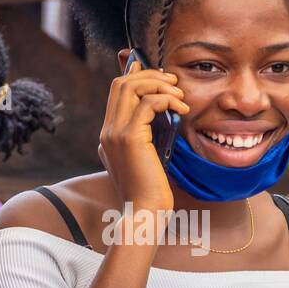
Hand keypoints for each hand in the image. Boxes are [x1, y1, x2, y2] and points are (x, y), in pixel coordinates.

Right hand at [98, 67, 188, 214]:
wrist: (145, 211)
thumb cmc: (151, 189)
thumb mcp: (147, 156)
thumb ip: (147, 136)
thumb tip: (161, 112)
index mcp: (108, 135)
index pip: (117, 92)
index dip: (137, 76)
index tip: (161, 76)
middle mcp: (107, 131)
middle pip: (121, 83)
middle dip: (150, 75)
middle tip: (174, 83)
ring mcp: (114, 133)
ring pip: (130, 87)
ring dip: (159, 85)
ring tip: (180, 96)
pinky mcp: (129, 138)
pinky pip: (147, 103)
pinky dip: (166, 100)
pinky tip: (181, 109)